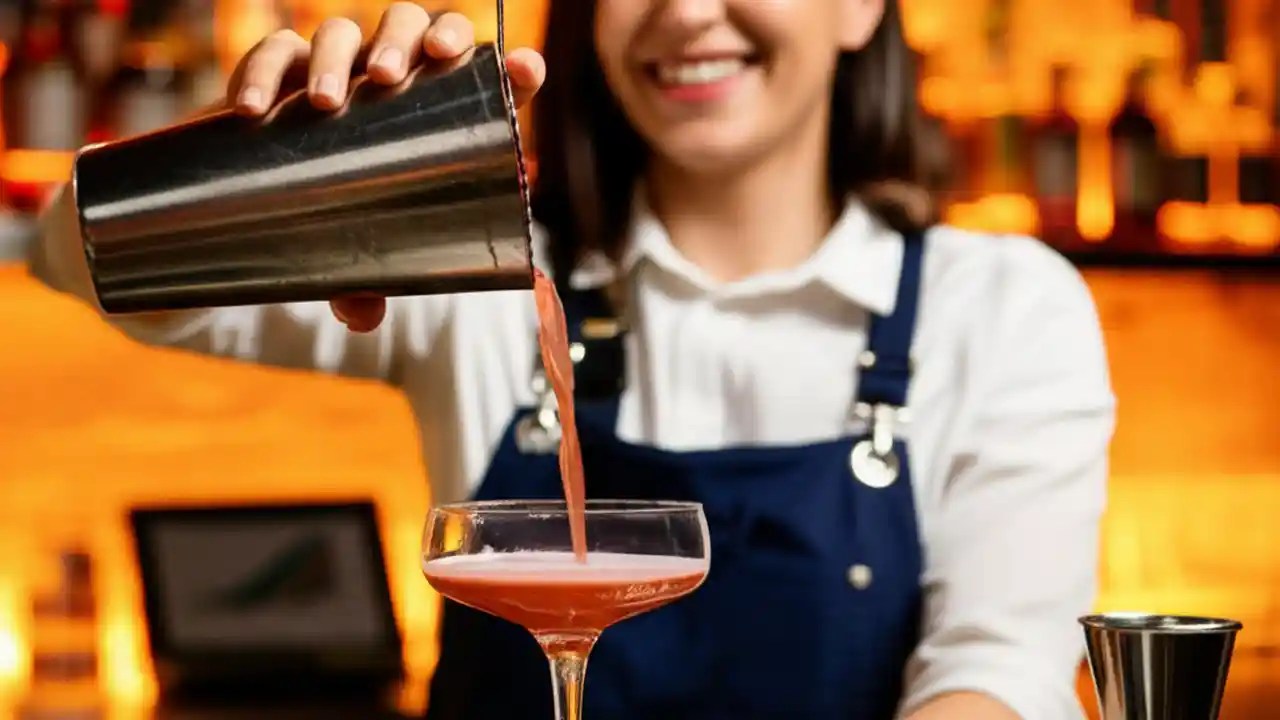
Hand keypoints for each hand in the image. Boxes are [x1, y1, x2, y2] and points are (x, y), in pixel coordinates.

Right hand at [223, 4, 546, 332]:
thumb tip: (362, 317)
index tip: (525, 70)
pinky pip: (275, 54)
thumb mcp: (362, 260)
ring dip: (337, 55)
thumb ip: (365, 282)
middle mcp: (392, 81)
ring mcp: (336, 71)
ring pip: (343, 32)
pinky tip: (254, 107)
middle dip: (411, 40)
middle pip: (414, 29)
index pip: (488, 80)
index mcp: (438, 117)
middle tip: (391, 77)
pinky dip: (263, 72)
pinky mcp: (281, 74)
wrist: (265, 213)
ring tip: (327, 101)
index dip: (513, 70)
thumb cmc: (341, 228)